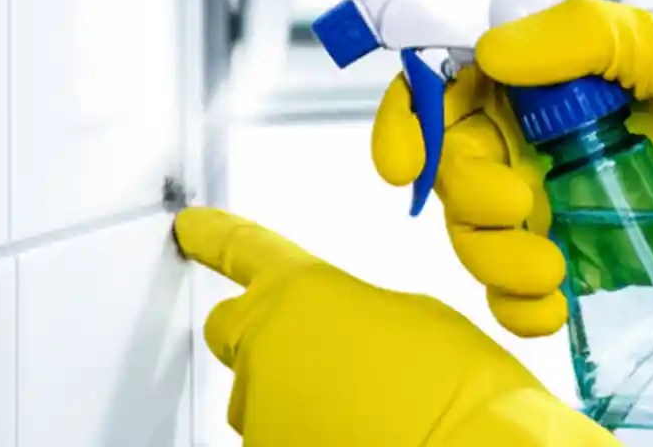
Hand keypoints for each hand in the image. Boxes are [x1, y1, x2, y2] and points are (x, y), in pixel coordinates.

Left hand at [175, 207, 617, 446]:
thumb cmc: (460, 390)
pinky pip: (274, 436)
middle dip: (261, 338)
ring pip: (258, 397)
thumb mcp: (413, 317)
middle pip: (232, 330)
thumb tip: (338, 333)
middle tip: (316, 359)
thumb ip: (351, 311)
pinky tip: (353, 435)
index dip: (213, 234)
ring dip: (294, 399)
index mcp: (302, 291)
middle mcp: (264, 344)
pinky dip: (304, 436)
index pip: (242, 248)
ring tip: (360, 413)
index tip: (192, 226)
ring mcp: (257, 408)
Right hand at [372, 0, 652, 337]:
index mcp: (534, 82)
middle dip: (464, 195)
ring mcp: (547, 204)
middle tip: (519, 202)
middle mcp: (527, 142)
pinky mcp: (572, 259)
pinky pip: (514, 293)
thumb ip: (573, 34)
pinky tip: (551, 305)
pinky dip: (516, 307)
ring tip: (552, 264)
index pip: (440, 91)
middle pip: (448, 172)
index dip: (405, 124)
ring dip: (490, 257)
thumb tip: (488, 51)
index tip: (401, 165)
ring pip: (472, 235)